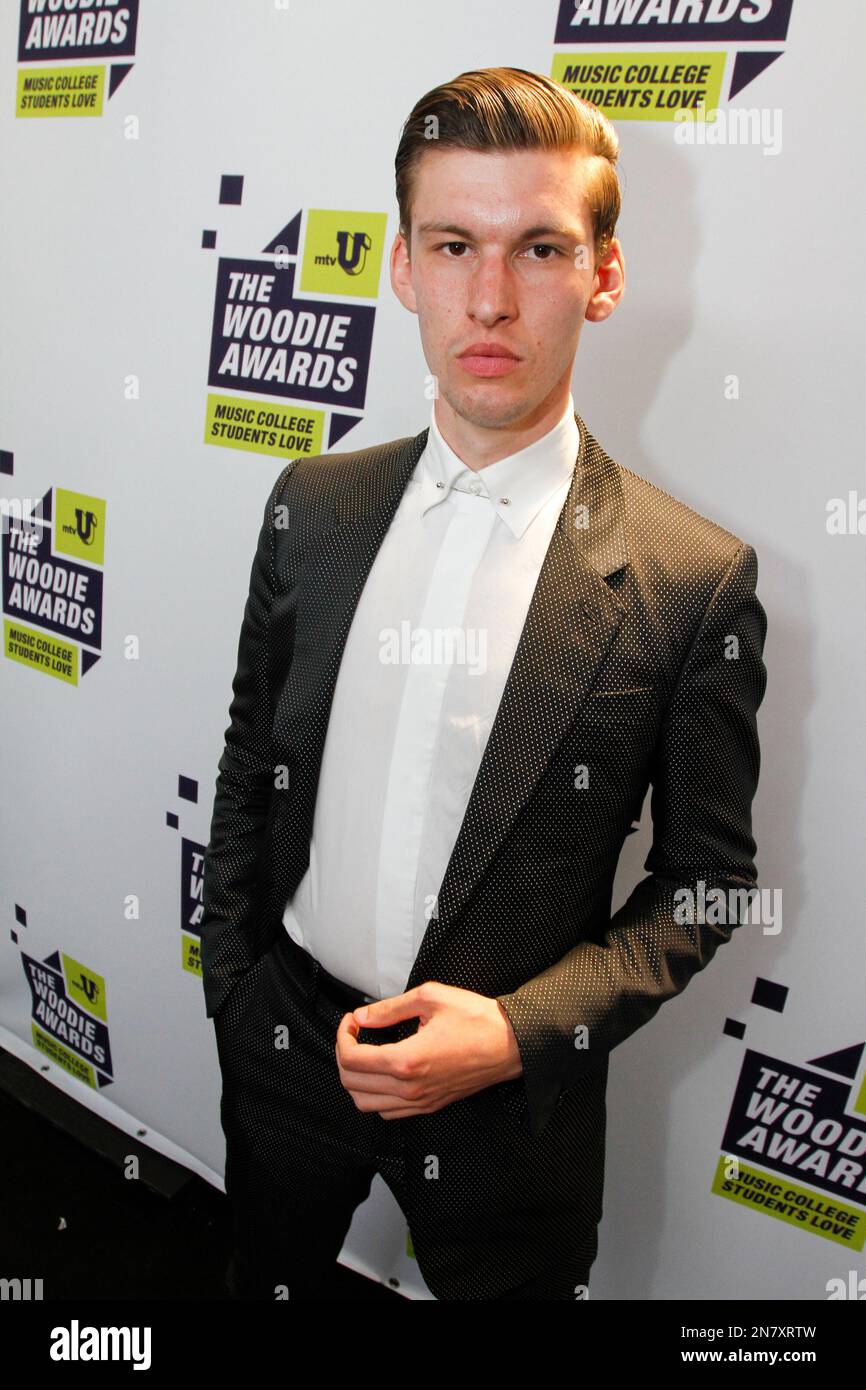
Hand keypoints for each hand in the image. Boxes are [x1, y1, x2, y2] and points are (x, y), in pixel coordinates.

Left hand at [335, 981, 522, 1118]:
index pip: (351, 1059)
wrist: (510, 1044)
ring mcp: (420, 1102)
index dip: (343, 1036)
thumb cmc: (476, 1019)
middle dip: (344, 1055)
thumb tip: (362, 1017)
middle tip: (354, 1034)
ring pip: (366, 1104)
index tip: (352, 1021)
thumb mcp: (430, 998)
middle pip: (352, 1084)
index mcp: (407, 1060)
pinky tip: (383, 1072)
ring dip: (356, 1079)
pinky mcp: (429, 1106)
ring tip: (364, 1054)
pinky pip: (388, 1112)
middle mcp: (410, 1088)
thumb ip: (390, 1009)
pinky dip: (374, 1094)